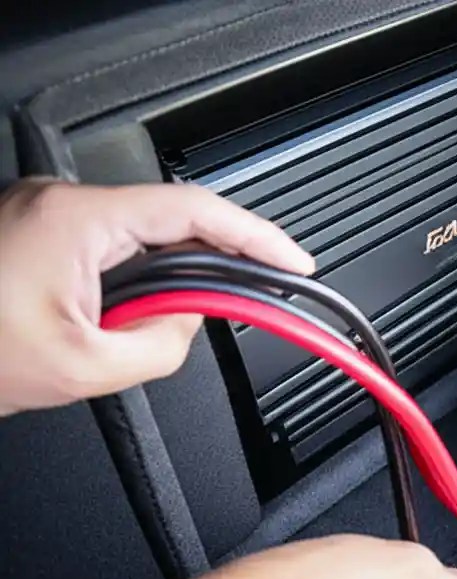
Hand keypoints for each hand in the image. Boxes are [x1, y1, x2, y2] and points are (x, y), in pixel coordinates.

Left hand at [0, 179, 313, 415]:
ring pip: (140, 235)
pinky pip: (108, 243)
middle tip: (250, 301)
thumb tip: (193, 324)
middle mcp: (60, 202)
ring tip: (162, 324)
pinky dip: (133, 277)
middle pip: (173, 220)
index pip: (195, 212)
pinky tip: (127, 314)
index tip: (293, 261)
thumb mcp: (85, 369)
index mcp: (77, 221)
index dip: (257, 237)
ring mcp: (45, 211)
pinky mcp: (36, 229)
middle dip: (213, 263)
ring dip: (166, 277)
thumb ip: (163, 345)